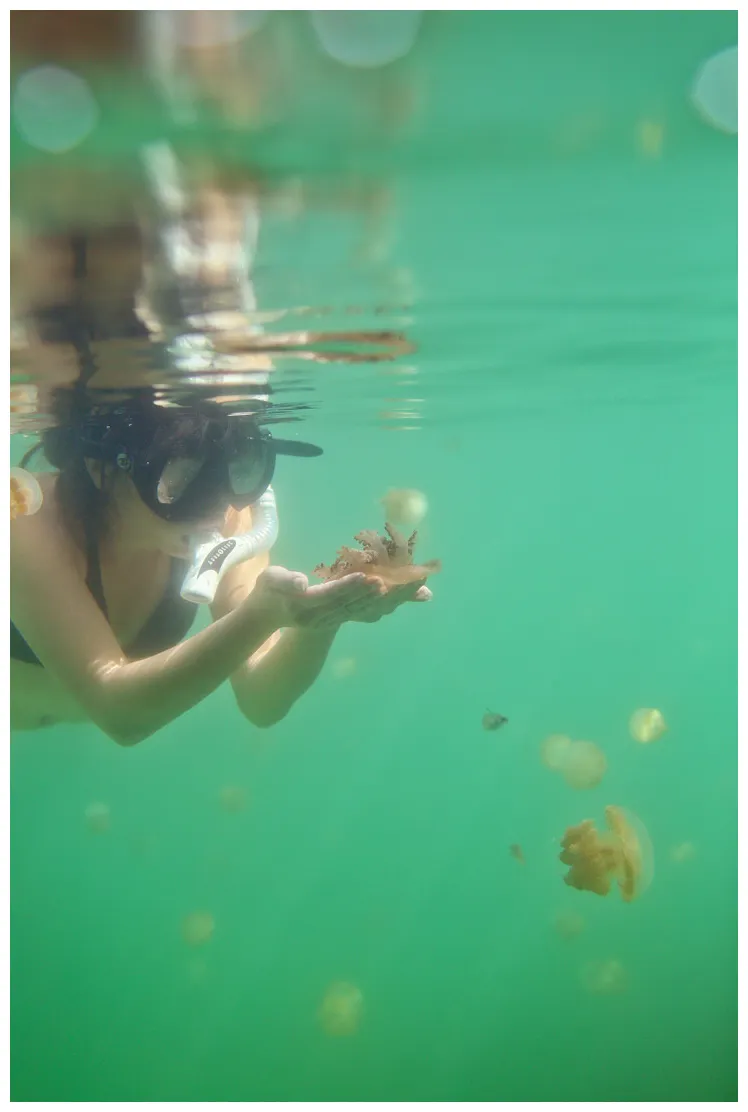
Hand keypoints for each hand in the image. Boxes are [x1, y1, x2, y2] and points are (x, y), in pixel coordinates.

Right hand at [252, 566, 431, 631]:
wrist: (269, 615)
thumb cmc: (268, 592)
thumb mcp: (270, 581)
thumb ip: (284, 581)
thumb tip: (301, 583)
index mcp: (309, 604)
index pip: (333, 595)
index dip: (352, 587)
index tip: (371, 579)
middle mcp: (326, 614)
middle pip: (358, 603)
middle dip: (382, 591)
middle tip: (405, 578)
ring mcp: (334, 617)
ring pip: (367, 608)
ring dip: (390, 597)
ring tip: (415, 585)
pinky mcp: (341, 616)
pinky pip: (369, 610)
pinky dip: (388, 603)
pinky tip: (406, 597)